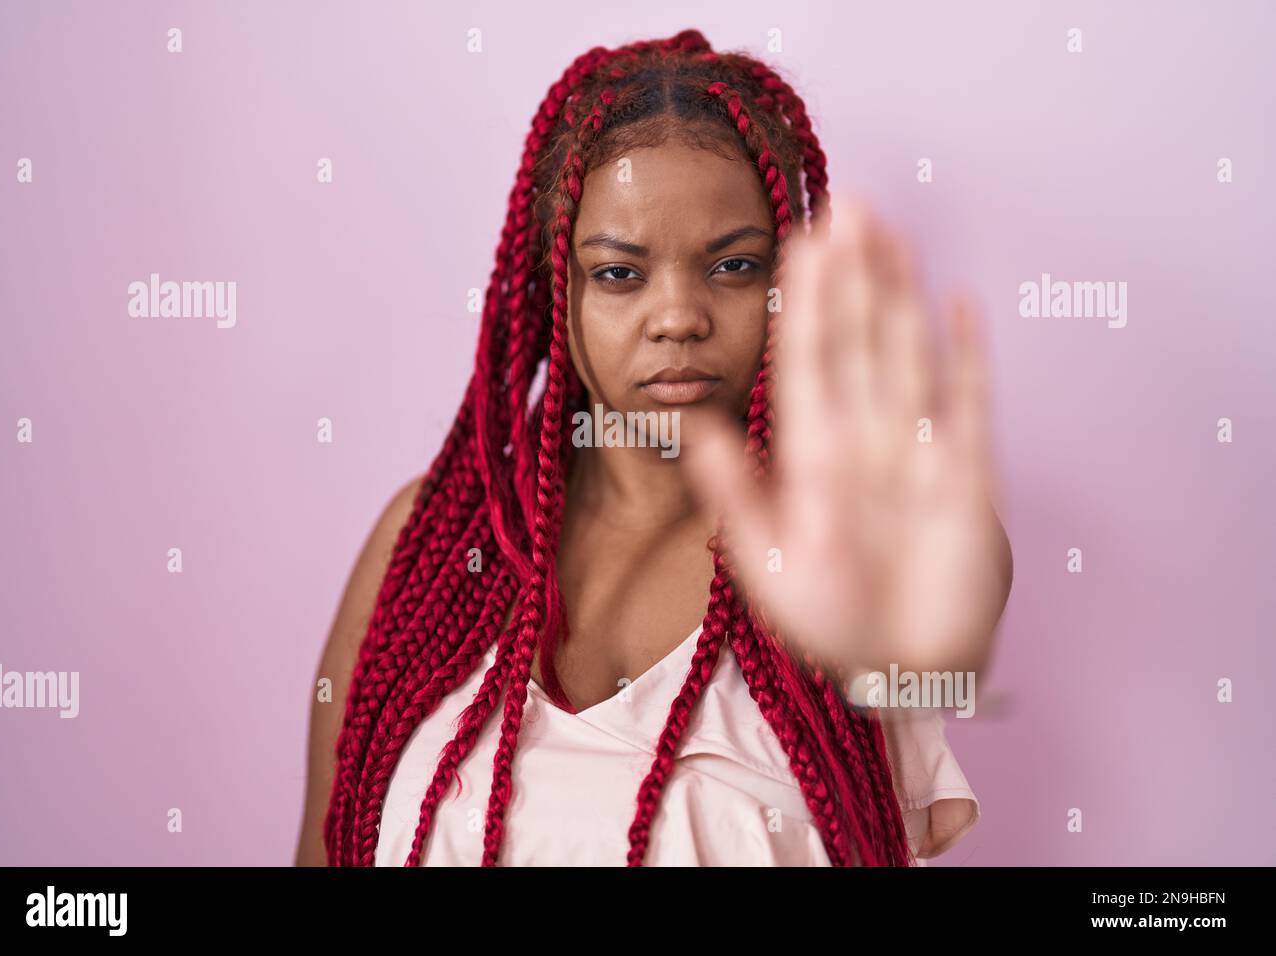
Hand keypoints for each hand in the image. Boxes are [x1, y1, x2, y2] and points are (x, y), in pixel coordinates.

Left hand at [682, 200, 1010, 681]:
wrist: (900, 672)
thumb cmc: (832, 622)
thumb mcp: (766, 560)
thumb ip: (733, 489)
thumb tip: (691, 424)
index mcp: (812, 455)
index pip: (805, 359)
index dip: (803, 300)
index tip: (798, 243)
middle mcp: (864, 439)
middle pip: (857, 338)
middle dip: (852, 272)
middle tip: (847, 202)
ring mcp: (917, 451)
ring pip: (907, 352)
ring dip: (900, 292)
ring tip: (892, 230)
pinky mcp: (967, 476)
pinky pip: (969, 402)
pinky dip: (967, 354)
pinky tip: (958, 303)